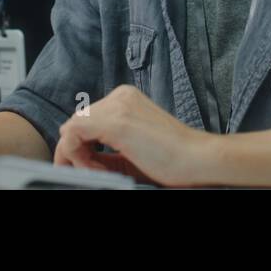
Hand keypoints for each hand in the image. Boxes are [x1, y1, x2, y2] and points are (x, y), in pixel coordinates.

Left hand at [54, 85, 217, 186]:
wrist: (198, 159)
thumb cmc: (173, 159)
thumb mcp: (131, 151)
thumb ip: (104, 151)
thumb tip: (77, 158)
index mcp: (125, 99)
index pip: (87, 119)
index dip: (81, 146)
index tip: (87, 168)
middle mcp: (120, 96)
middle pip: (77, 121)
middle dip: (75, 151)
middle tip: (90, 174)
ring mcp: (117, 106)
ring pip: (72, 126)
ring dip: (76, 154)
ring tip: (96, 173)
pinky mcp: (116, 121)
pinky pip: (74, 133)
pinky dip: (76, 154)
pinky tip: (95, 170)